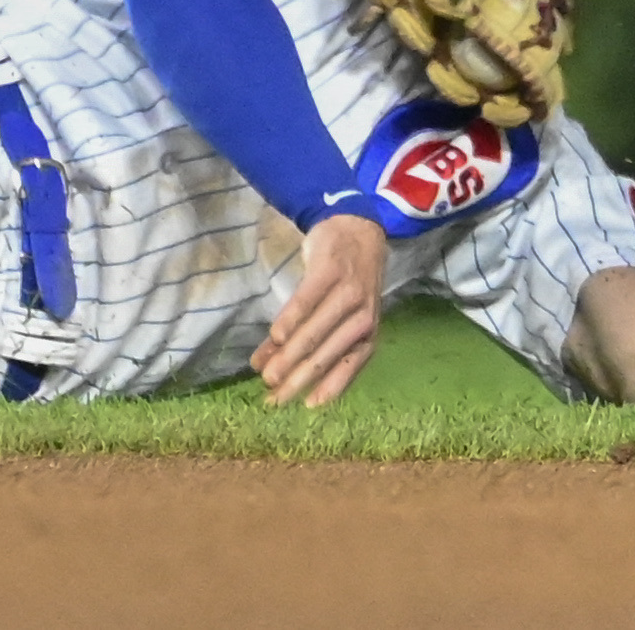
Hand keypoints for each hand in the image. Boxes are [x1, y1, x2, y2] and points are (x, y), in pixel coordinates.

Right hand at [254, 213, 387, 407]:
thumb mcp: (341, 311)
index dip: (327, 388)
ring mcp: (348, 292)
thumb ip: (313, 339)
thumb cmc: (347, 279)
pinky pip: (308, 300)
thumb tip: (270, 366)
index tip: (305, 407)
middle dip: (298, 379)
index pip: (347, 366)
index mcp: (368, 331)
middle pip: (326, 354)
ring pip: (315, 332)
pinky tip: (275, 336)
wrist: (358, 227)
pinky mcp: (330, 270)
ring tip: (266, 373)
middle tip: (273, 396)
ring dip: (288, 356)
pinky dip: (291, 320)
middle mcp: (363, 315)